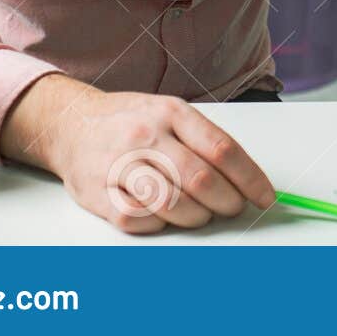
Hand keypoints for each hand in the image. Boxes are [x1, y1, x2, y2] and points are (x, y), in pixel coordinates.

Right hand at [5, 76, 274, 234]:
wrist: (71, 123)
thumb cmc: (130, 121)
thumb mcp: (169, 112)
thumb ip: (203, 139)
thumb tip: (244, 176)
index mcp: (171, 112)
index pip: (222, 149)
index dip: (250, 178)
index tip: (265, 196)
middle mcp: (146, 135)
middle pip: (200, 178)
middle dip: (226, 201)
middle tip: (233, 208)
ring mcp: (119, 164)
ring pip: (171, 203)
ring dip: (196, 216)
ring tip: (201, 214)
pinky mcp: (97, 192)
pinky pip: (137, 219)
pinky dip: (158, 224)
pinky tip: (164, 216)